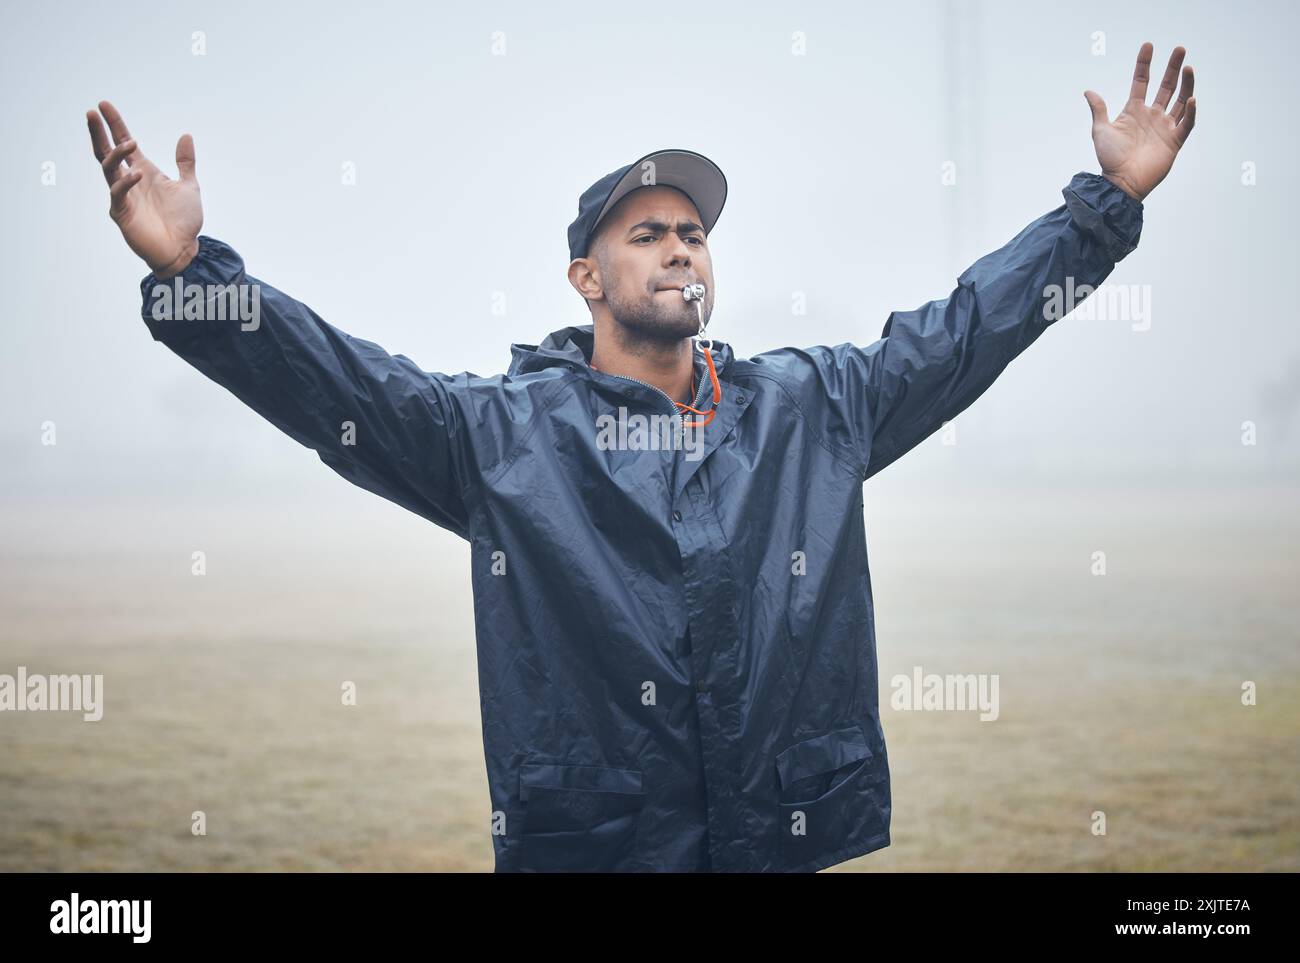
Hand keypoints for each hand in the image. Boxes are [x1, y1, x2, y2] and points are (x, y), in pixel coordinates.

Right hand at [87, 100, 202, 278]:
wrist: (184, 250)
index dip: (114, 124)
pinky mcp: (122, 213)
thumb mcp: (189, 186)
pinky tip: (137, 174)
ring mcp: (123, 197)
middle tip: (91, 113)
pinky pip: (118, 193)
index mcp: (143, 171)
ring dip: (116, 154)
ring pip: (109, 169)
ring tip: (130, 143)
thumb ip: (185, 162)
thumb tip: (186, 135)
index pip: (123, 143)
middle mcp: (129, 181)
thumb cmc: (184, 221)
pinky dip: (126, 182)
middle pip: (106, 152)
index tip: (103, 105)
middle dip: (98, 132)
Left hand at [1084, 42, 1196, 201]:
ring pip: (1180, 100)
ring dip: (1186, 84)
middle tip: (1180, 49)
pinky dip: (1189, 112)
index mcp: (1134, 110)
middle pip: (1166, 86)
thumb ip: (1099, 109)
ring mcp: (1165, 127)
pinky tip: (1190, 99)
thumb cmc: (1109, 159)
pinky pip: (1186, 123)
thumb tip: (1088, 91)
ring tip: (1189, 67)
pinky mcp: (1174, 141)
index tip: (1148, 45)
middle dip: (1173, 68)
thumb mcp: (1101, 130)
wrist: (1120, 183)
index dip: (1145, 64)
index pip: (1142, 81)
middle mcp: (1152, 116)